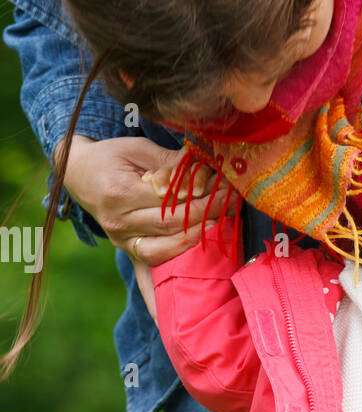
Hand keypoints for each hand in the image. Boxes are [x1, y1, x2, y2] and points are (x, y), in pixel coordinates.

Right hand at [54, 135, 232, 266]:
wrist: (78, 173)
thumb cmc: (110, 156)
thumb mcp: (137, 148)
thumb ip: (169, 161)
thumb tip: (204, 168)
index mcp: (119, 192)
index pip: (169, 198)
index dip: (200, 193)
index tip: (225, 186)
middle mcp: (118, 221)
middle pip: (171, 223)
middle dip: (206, 213)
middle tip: (233, 203)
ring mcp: (121, 239)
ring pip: (165, 248)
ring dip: (197, 238)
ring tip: (222, 224)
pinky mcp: (125, 249)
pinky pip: (153, 262)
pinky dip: (175, 263)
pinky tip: (196, 261)